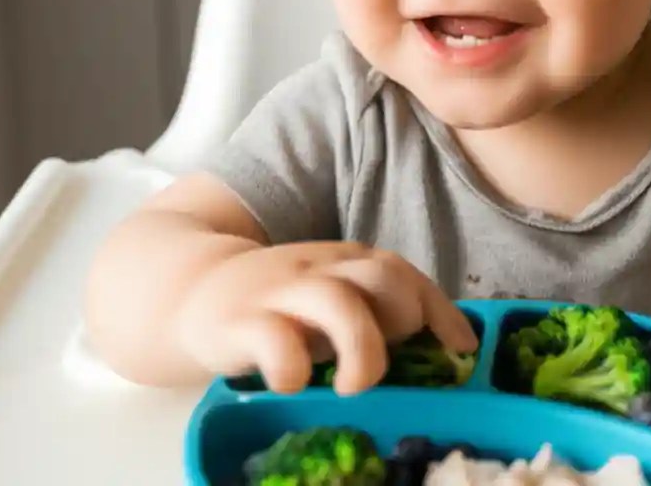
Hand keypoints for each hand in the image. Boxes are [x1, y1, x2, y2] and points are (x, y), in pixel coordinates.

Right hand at [174, 241, 477, 394]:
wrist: (189, 288)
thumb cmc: (280, 306)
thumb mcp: (332, 298)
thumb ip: (376, 315)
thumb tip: (445, 353)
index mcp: (348, 265)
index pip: (407, 274)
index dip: (441, 311)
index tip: (462, 348)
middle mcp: (321, 271)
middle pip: (383, 275)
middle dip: (403, 318)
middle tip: (394, 358)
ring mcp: (281, 293)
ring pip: (336, 300)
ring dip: (360, 348)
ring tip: (353, 386)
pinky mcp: (238, 322)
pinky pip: (273, 340)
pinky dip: (292, 366)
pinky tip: (294, 383)